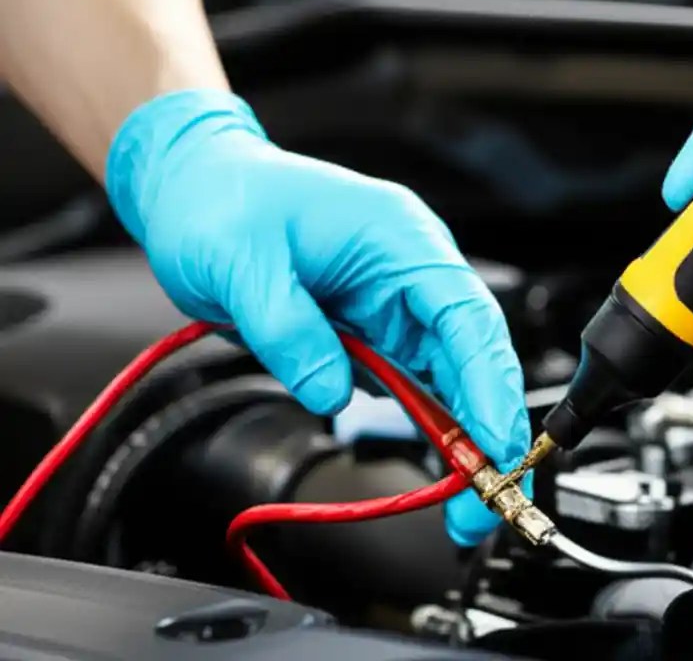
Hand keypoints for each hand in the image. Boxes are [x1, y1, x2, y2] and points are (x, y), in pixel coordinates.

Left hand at [105, 89, 529, 545]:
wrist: (195, 188)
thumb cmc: (224, 200)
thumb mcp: (242, 262)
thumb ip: (289, 331)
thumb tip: (330, 392)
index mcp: (401, 240)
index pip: (466, 318)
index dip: (488, 385)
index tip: (496, 445)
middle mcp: (411, 276)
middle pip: (471, 360)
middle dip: (485, 433)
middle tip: (481, 503)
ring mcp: (395, 308)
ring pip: (447, 383)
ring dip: (458, 443)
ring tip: (463, 507)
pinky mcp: (373, 336)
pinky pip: (409, 388)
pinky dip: (425, 429)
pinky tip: (436, 473)